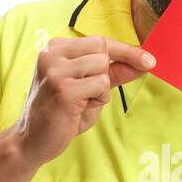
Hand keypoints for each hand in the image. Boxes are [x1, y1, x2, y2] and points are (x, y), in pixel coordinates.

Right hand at [14, 35, 154, 166]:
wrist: (32, 140)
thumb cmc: (62, 114)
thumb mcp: (89, 88)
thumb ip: (113, 73)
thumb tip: (145, 62)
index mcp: (54, 49)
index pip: (99, 41)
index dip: (126, 51)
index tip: (149, 60)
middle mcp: (52, 54)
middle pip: (103, 51)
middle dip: (106, 74)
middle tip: (87, 94)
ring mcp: (56, 70)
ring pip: (103, 68)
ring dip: (101, 89)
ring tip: (80, 102)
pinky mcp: (63, 89)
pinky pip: (101, 85)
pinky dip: (98, 99)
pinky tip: (78, 108)